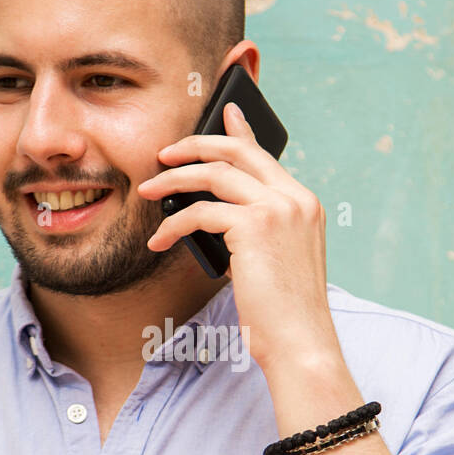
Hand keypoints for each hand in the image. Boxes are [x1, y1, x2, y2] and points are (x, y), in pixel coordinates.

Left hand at [137, 102, 339, 373]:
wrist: (300, 342)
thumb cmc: (284, 313)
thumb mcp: (274, 262)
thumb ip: (255, 230)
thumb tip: (213, 214)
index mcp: (304, 204)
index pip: (265, 156)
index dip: (240, 131)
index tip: (225, 111)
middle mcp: (296, 199)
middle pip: (237, 152)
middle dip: (195, 146)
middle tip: (164, 155)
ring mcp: (279, 209)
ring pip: (214, 174)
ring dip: (174, 180)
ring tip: (149, 190)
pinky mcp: (255, 226)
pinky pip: (200, 212)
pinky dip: (173, 224)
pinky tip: (159, 241)